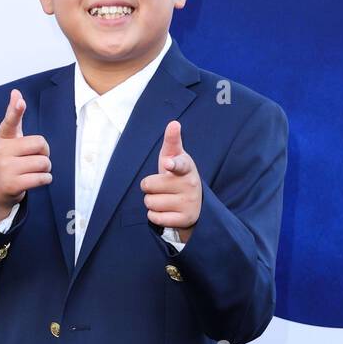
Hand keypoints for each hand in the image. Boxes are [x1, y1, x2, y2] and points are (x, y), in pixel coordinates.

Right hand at [0, 89, 51, 224]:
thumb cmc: (7, 160)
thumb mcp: (9, 138)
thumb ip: (14, 117)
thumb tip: (16, 92)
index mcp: (2, 137)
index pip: (10, 121)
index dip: (15, 111)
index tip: (20, 101)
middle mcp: (1, 151)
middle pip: (41, 144)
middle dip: (45, 152)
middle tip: (36, 157)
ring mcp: (6, 168)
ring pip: (43, 163)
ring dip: (46, 168)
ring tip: (35, 170)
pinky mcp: (13, 184)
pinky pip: (42, 178)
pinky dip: (46, 179)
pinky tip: (38, 179)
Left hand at [140, 120, 201, 241]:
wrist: (193, 204)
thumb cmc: (177, 176)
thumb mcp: (175, 157)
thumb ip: (172, 141)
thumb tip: (173, 123)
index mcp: (186, 167)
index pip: (179, 164)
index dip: (173, 164)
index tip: (168, 163)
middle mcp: (190, 185)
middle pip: (149, 185)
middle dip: (149, 187)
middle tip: (161, 187)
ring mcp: (188, 203)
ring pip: (150, 203)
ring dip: (152, 202)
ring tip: (165, 199)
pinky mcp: (184, 220)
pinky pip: (155, 218)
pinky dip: (155, 216)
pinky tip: (166, 211)